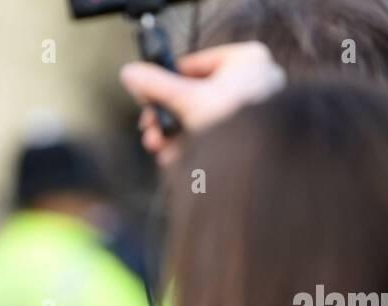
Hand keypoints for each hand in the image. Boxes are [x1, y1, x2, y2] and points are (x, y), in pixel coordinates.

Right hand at [120, 41, 286, 166]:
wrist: (258, 165)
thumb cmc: (233, 123)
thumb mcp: (186, 101)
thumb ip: (156, 86)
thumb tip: (129, 73)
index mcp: (246, 59)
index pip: (194, 64)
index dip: (166, 82)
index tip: (147, 98)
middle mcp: (255, 79)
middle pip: (195, 93)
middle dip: (167, 117)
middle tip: (149, 129)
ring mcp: (257, 108)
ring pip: (203, 116)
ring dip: (174, 135)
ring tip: (159, 148)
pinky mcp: (252, 134)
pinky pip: (217, 134)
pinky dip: (194, 145)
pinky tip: (174, 158)